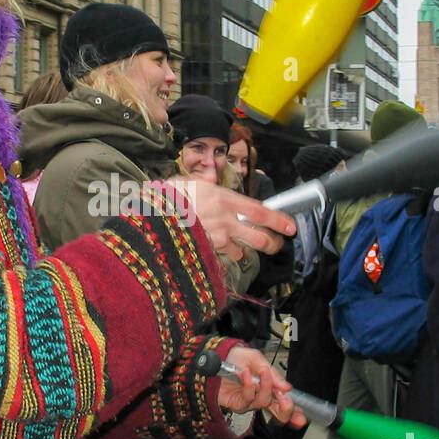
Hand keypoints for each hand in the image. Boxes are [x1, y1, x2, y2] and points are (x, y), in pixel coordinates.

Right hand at [168, 179, 294, 261]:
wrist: (149, 220)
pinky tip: (216, 251)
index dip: (278, 220)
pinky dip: (222, 256)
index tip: (290, 226)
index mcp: (222, 198)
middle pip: (259, 238)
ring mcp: (214, 240)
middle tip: (276, 244)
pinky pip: (221, 258)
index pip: (259, 211)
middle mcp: (223, 220)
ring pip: (241, 252)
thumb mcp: (185, 183)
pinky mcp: (205, 253)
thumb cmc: (165, 199)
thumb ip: (202, 183)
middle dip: (272, 243)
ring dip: (242, 251)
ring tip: (240, 249)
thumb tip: (209, 180)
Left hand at [218, 345, 307, 428]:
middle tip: (286, 402)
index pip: (285, 402)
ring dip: (265, 387)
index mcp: (269, 386)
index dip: (294, 411)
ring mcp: (249, 401)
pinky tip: (246, 375)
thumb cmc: (235, 357)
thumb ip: (272, 373)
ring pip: (264, 402)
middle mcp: (261, 396)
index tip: (302, 416)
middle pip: (278, 412)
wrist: (215, 357)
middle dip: (285, 410)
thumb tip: (286, 387)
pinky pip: (247, 399)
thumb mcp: (257, 359)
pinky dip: (248, 386)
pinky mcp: (237, 403)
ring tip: (262, 374)